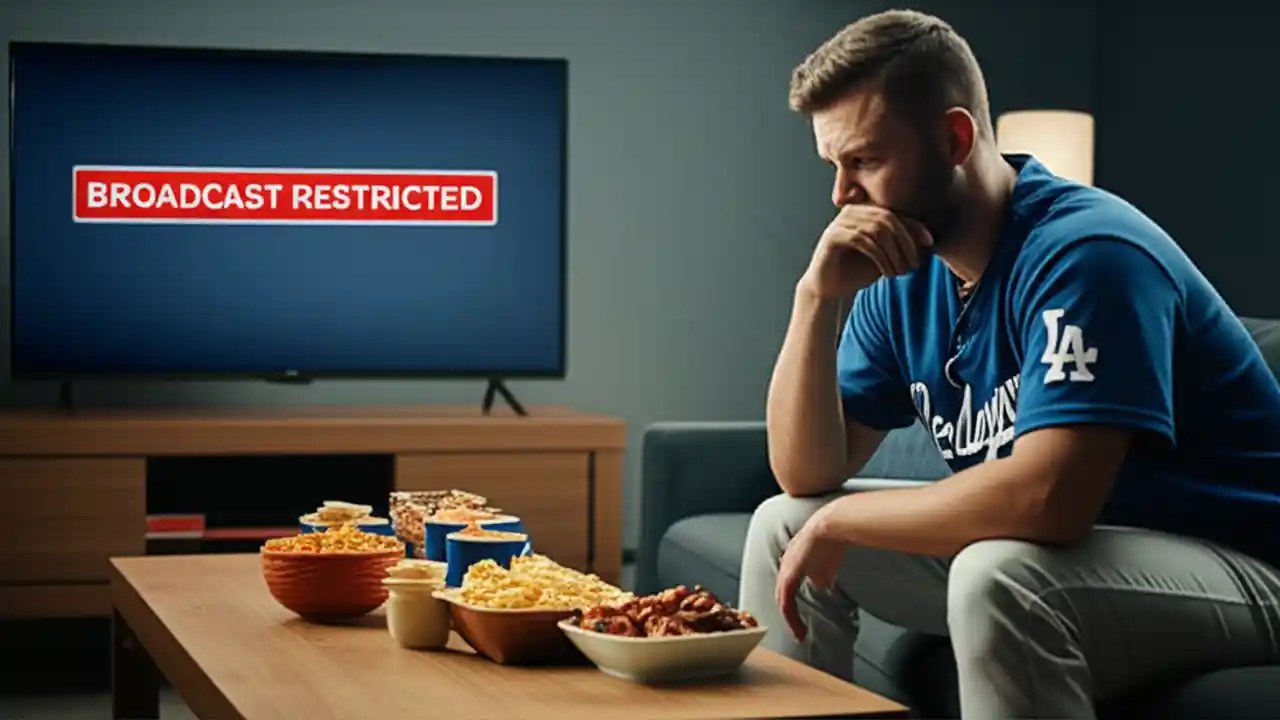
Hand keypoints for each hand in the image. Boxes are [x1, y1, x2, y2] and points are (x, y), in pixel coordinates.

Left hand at [775, 508, 845, 641]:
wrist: (832, 527)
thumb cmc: (832, 541)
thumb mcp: (826, 563)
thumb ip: (821, 575)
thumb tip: (820, 585)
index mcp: (792, 562)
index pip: (788, 587)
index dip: (792, 605)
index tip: (800, 619)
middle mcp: (785, 566)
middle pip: (783, 596)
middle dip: (790, 616)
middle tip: (798, 631)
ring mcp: (785, 571)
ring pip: (783, 602)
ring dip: (791, 621)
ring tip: (800, 634)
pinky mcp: (789, 577)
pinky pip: (786, 603)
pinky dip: (792, 618)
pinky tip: (799, 629)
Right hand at [799, 205, 932, 298]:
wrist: (831, 290)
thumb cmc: (859, 271)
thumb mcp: (887, 257)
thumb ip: (902, 246)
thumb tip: (929, 240)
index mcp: (865, 211)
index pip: (895, 213)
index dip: (914, 226)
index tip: (930, 242)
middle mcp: (852, 212)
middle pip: (887, 218)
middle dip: (905, 242)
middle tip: (913, 264)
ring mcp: (840, 223)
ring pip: (876, 229)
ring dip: (893, 253)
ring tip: (899, 273)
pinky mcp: (832, 237)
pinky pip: (862, 240)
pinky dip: (880, 258)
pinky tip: (886, 273)